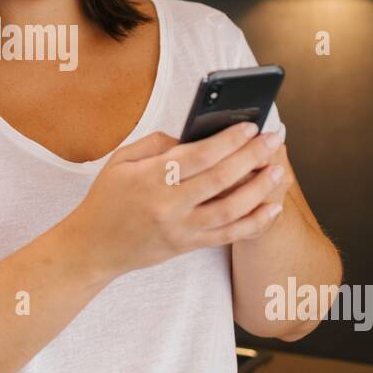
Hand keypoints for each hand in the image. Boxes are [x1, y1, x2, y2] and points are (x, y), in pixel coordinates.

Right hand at [66, 120, 288, 279]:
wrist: (94, 246)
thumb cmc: (108, 198)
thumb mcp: (121, 161)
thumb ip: (156, 143)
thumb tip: (195, 136)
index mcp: (150, 178)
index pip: (199, 155)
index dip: (229, 140)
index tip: (250, 126)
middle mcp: (168, 204)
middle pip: (221, 179)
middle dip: (253, 156)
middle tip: (274, 140)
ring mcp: (180, 228)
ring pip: (231, 209)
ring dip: (260, 189)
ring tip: (279, 169)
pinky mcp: (187, 245)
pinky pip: (228, 235)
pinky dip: (254, 222)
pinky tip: (272, 207)